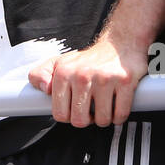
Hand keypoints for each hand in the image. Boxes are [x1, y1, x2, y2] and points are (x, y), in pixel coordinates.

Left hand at [28, 38, 150, 127]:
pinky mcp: (125, 81)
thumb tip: (45, 89)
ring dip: (104, 119)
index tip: (74, 110)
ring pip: (102, 120)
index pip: (60, 114)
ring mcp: (104, 78)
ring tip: (103, 107)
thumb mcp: (58, 63)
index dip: (68, 117)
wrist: (119, 44)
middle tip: (90, 111)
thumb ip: (39, 75)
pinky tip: (116, 108)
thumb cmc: (87, 60)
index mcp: (64, 73)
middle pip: (80, 120)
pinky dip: (119, 117)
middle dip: (86, 120)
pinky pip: (120, 114)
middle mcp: (82, 75)